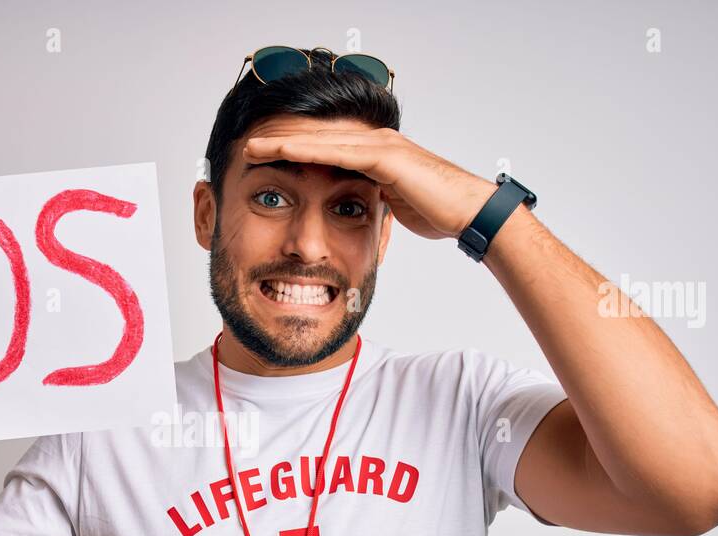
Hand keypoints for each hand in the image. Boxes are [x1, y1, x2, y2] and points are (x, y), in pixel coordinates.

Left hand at [241, 128, 498, 240]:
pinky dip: (309, 148)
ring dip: (286, 141)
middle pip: (318, 140)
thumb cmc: (439, 213)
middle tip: (248, 145)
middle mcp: (375, 143)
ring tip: (254, 145)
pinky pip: (338, 150)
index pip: (326, 152)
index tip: (264, 161)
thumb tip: (360, 212)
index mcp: (376, 156)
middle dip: (282, 142)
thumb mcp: (395, 207)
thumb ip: (375, 202)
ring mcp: (380, 145)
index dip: (295, 154)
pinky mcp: (384, 156)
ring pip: (323, 140)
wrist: (469, 212)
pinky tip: (283, 149)